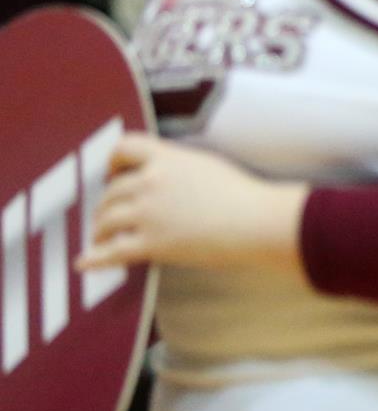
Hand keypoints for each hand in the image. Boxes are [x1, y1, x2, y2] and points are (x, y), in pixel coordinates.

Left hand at [77, 135, 307, 274]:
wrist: (258, 222)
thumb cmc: (245, 196)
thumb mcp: (208, 166)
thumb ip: (179, 168)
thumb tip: (166, 178)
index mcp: (167, 159)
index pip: (124, 148)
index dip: (112, 162)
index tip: (112, 173)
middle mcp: (151, 181)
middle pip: (111, 190)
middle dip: (105, 203)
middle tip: (108, 214)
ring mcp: (148, 213)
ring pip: (106, 220)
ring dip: (100, 230)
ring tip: (101, 238)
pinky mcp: (152, 243)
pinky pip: (113, 251)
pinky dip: (95, 259)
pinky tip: (84, 263)